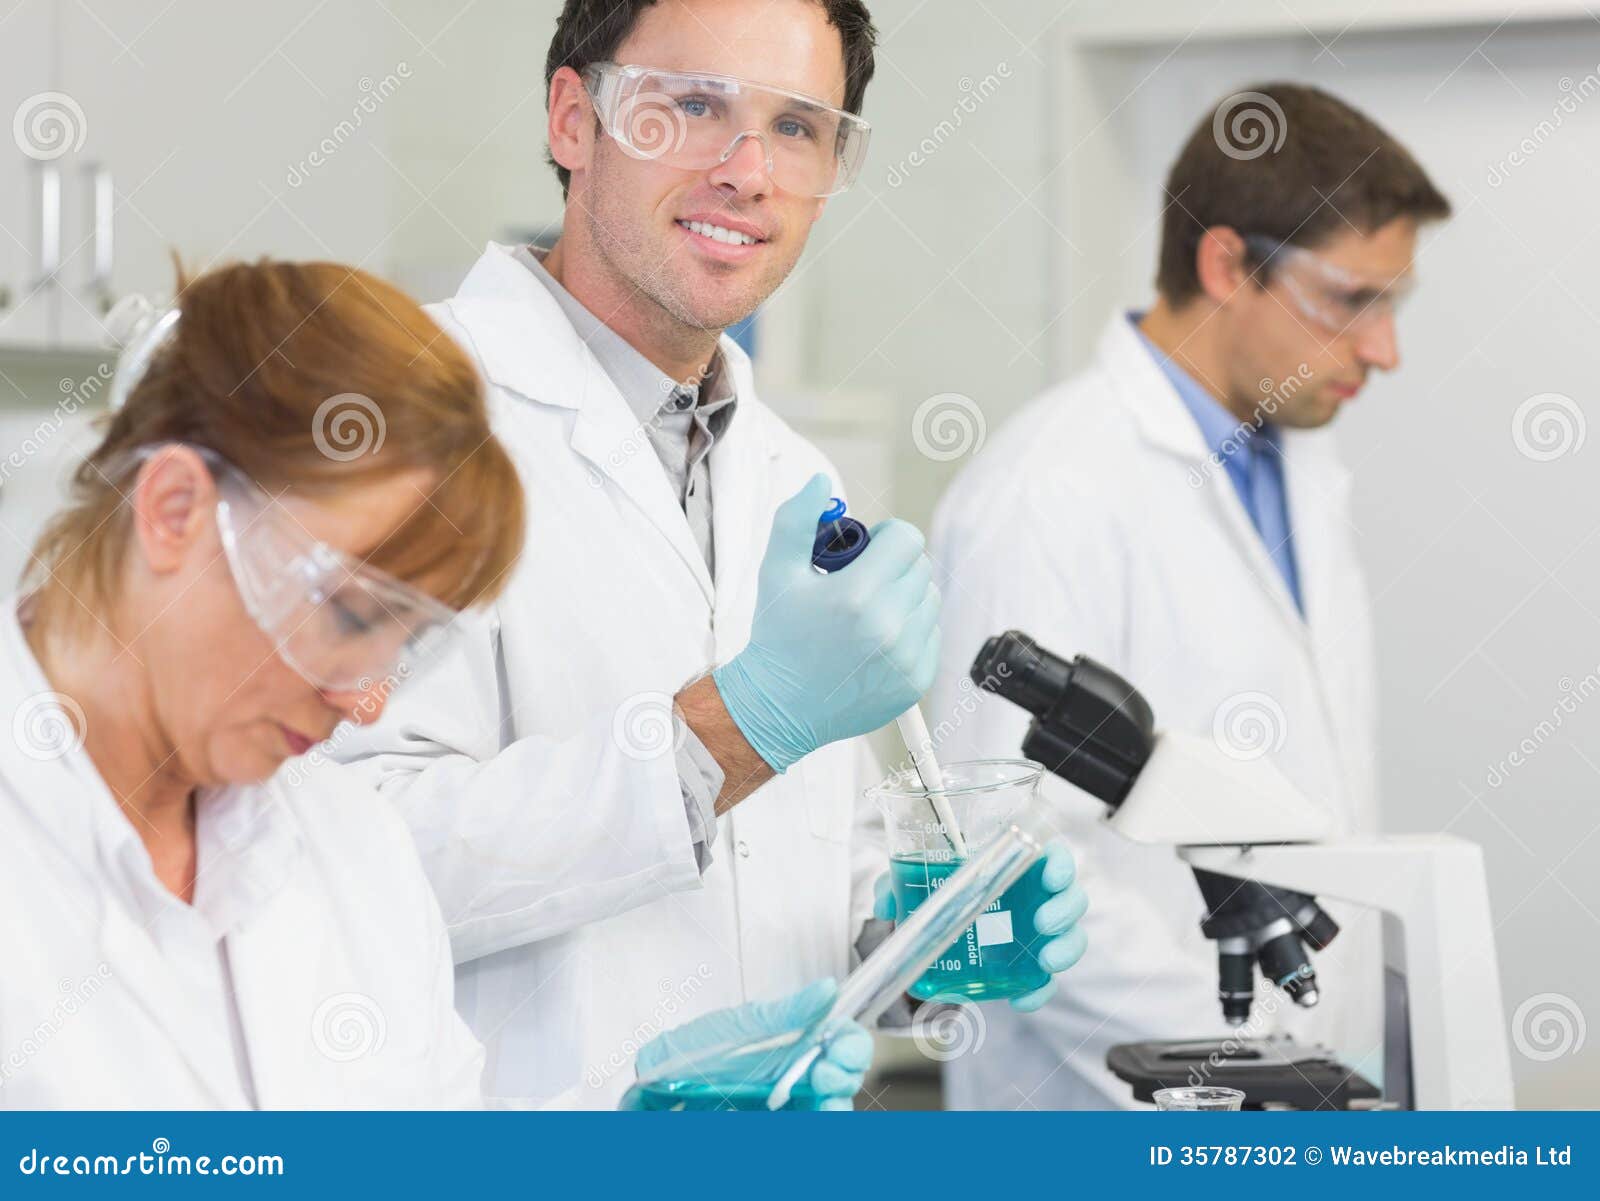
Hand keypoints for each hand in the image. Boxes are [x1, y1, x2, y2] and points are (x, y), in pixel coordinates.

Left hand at [621, 978, 873, 1110]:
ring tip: (823, 1106)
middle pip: (842, 1082)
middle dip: (845, 1078)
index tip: (842, 1048)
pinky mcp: (770, 1133)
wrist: (658, 1085)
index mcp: (798, 1046)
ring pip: (827, 1114)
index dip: (851, 1046)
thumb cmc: (698, 1050)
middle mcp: (800, 1079)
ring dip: (833, 1110)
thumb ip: (788, 1013)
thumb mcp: (743, 1025)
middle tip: (827, 1075)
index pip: (841, 1044)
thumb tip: (828, 989)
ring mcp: (787, 1110)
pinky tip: (805, 1118)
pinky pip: (800, 1132)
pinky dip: (809, 1125)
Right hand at [712, 474, 939, 771]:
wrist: (779, 706)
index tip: (866, 550)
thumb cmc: (778, 636)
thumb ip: (797, 519)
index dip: (887, 537)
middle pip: (920, 567)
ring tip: (868, 612)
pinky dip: (910, 630)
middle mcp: (889, 627)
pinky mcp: (917, 680)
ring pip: (929, 599)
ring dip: (905, 596)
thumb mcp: (777, 571)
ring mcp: (907, 657)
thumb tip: (820, 484)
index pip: (907, 539)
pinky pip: (931, 634)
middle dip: (893, 565)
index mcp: (857, 595)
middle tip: (861, 581)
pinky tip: (876, 640)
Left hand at [872, 839, 1088, 1013]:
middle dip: (1064, 908)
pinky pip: (1045, 981)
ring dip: (1065, 947)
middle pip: (1070, 896)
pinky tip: (1021, 1001)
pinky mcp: (1030, 966)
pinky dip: (1038, 991)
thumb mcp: (914, 882)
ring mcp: (1038, 933)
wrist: (940, 928)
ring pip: (1071, 937)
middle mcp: (1036, 896)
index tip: (1049, 874)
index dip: (1059, 863)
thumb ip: (898, 885)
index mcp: (1017, 865)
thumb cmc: (941, 891)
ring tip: (1046, 960)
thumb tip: (885, 901)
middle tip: (1042, 921)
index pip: (1052, 855)